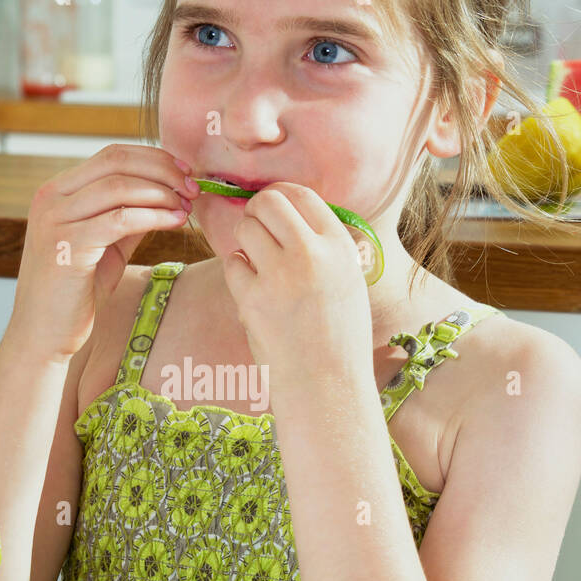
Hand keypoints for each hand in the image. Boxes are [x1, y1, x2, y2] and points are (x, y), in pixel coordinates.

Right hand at [7, 143, 193, 360]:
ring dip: (161, 193)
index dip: (154, 158)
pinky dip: (153, 216)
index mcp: (57, 192)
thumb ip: (127, 216)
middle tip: (193, 187)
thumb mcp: (104, 246)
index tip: (185, 172)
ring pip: (119, 187)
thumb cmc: (75, 294)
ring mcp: (55, 220)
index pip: (111, 155)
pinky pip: (120, 220)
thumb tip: (167, 194)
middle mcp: (51, 199)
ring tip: (186, 206)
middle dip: (163, 170)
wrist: (44, 335)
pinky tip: (175, 222)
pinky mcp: (67, 246)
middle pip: (117, 162)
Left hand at [223, 183, 373, 397]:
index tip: (275, 209)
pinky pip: (232, 264)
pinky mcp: (251, 299)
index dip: (282, 196)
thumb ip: (325, 247)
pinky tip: (254, 289)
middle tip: (259, 230)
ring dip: (246, 241)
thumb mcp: (348, 282)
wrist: (327, 385)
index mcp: (340, 247)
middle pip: (268, 202)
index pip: (303, 195)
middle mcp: (311, 254)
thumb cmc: (339, 336)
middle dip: (258, 211)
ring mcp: (279, 276)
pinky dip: (238, 271)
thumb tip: (290, 215)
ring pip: (245, 228)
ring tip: (259, 264)